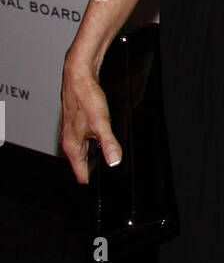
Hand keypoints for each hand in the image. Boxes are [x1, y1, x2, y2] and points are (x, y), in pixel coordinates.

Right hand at [60, 52, 120, 183]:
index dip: (92, 181)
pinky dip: (96, 143)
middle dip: (96, 170)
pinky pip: (87, 139)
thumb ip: (108, 143)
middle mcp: (70, 139)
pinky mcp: (79, 121)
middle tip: (112, 175)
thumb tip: (113, 162)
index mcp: (72, 145)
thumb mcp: (101, 122)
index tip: (103, 187)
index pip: (80, 172)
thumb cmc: (85, 96)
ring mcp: (73, 130)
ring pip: (84, 151)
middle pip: (82, 163)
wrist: (79, 75)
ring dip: (96, 156)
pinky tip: (107, 139)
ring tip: (110, 159)